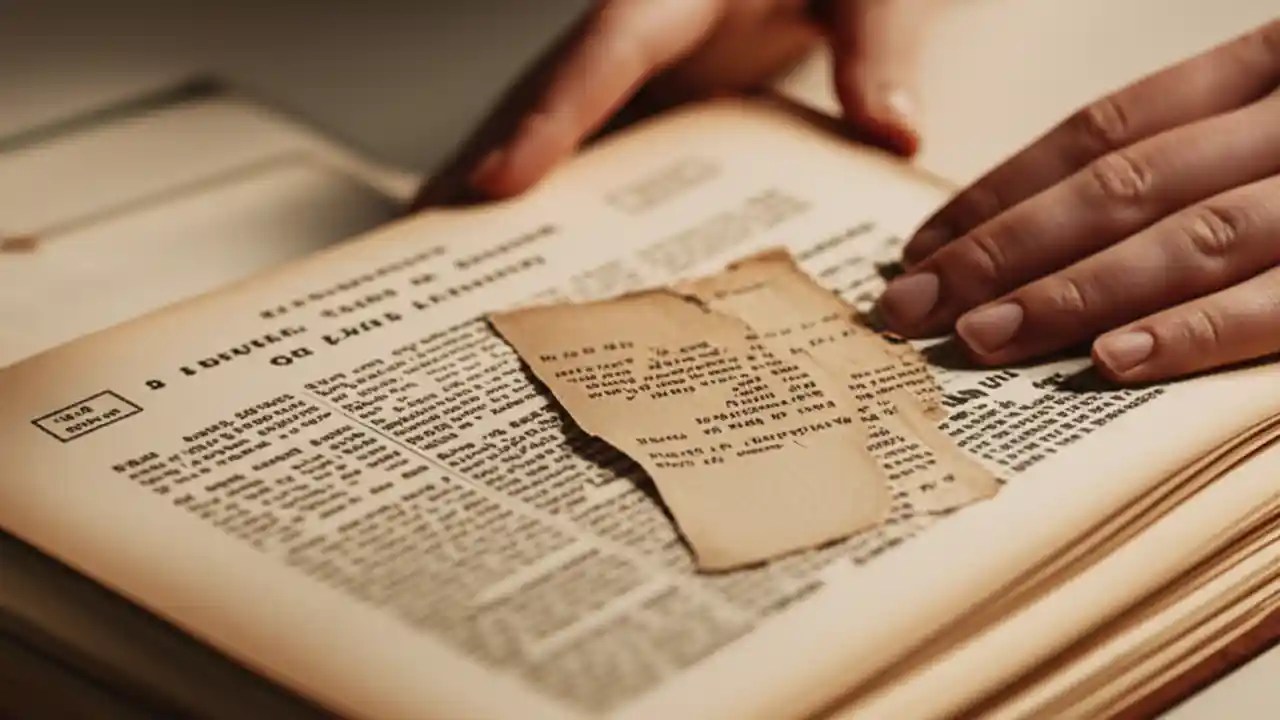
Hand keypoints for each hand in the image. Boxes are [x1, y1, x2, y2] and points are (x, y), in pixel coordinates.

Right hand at [414, 0, 938, 206]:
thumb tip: (890, 130)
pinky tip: (512, 244)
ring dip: (489, 186)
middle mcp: (639, 32)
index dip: (548, 118)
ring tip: (432, 255)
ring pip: (544, 123)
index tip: (495, 183)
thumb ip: (881, 48)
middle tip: (420, 239)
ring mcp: (637, 72)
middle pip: (541, 94)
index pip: (604, 53)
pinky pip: (583, 147)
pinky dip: (541, 194)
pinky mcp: (648, 100)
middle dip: (480, 164)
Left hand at [879, 19, 1279, 384]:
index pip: (1107, 130)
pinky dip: (1192, 332)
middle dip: (1003, 251)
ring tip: (980, 337)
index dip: (1002, 189)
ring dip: (1073, 294)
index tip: (920, 247)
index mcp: (1264, 71)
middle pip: (1122, 186)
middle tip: (913, 307)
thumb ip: (1197, 150)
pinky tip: (1108, 359)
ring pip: (1187, 240)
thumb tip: (1053, 226)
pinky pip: (1275, 305)